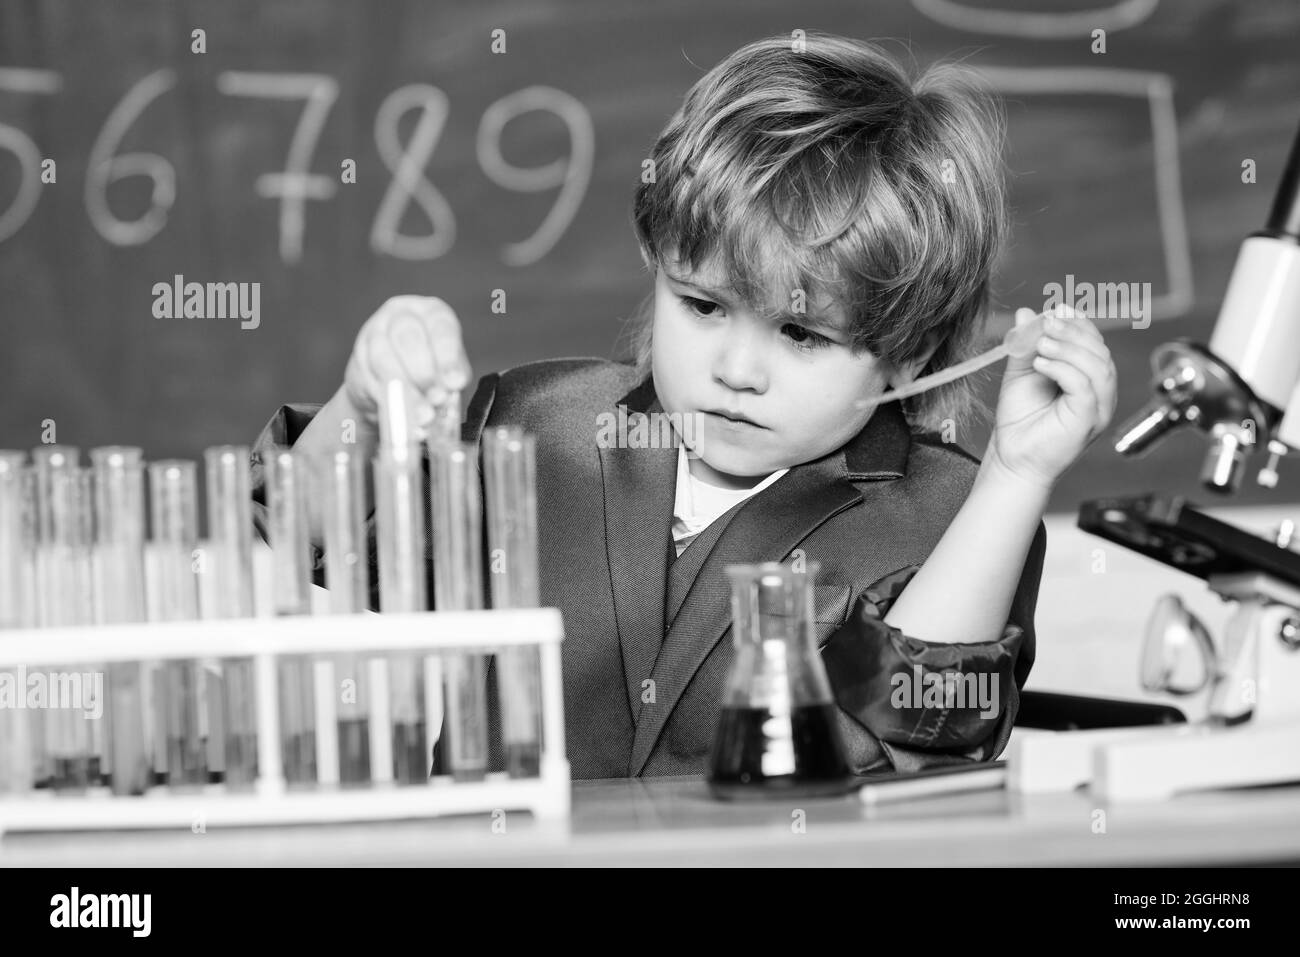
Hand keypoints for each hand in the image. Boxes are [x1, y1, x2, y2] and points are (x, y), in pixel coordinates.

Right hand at [342, 296, 473, 427]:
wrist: (389, 384)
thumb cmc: (429, 371)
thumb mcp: (447, 371)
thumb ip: (450, 379)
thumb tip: (449, 391)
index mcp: (431, 312)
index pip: (440, 327)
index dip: (448, 357)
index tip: (455, 383)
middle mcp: (401, 315)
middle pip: (408, 338)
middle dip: (424, 373)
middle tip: (436, 399)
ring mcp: (374, 332)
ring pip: (385, 359)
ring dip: (405, 391)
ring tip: (423, 416)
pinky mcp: (359, 356)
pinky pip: (370, 379)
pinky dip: (388, 401)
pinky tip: (403, 418)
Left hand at [986, 305, 1117, 489]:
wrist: (1011, 457)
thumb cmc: (1020, 419)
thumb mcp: (1022, 372)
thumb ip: (1027, 344)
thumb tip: (1027, 312)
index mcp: (1089, 377)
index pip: (1093, 342)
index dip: (1077, 322)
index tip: (1055, 310)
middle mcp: (1100, 391)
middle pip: (1099, 350)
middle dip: (1072, 332)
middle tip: (1046, 323)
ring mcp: (1099, 406)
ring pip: (1097, 365)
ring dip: (1069, 348)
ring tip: (1042, 345)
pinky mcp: (1089, 419)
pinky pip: (1085, 386)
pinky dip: (1064, 369)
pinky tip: (1041, 364)